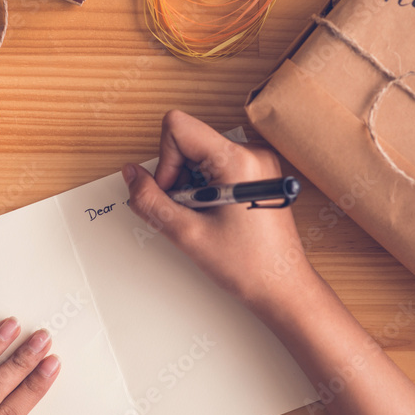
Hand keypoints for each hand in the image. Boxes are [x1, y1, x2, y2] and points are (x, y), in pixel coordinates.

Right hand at [124, 110, 316, 316]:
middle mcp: (251, 153)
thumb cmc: (249, 265)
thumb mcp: (187, 234)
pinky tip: (216, 216)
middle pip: (188, 141)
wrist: (282, 287)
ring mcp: (256, 163)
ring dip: (192, 186)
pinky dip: (206, 190)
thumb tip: (131, 174)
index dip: (164, 161)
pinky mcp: (257, 174)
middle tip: (192, 212)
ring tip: (207, 217)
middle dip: (178, 177)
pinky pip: (216, 167)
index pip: (178, 127)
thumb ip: (150, 200)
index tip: (175, 193)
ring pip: (200, 156)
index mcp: (237, 159)